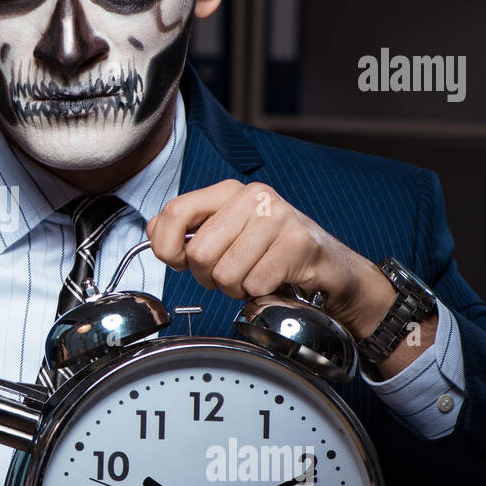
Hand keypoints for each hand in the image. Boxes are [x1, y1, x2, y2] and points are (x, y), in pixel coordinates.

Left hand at [146, 179, 395, 338]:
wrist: (331, 268)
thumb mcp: (226, 235)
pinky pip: (254, 284)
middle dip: (208, 277)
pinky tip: (273, 282)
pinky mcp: (298, 244)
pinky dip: (259, 293)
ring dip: (235, 288)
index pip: (175, 211)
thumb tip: (154, 230)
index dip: (167, 246)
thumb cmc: (273, 252)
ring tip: (254, 277)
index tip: (179, 262)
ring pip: (225, 272)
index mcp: (229, 192)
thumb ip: (186, 230)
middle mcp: (254, 197)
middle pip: (199, 252)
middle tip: (230, 275)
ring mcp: (279, 217)